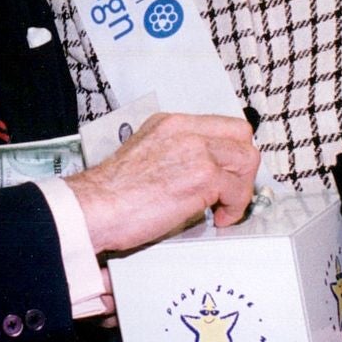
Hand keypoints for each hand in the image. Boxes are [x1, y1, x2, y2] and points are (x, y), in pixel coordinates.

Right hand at [66, 111, 258, 255]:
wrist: (95, 207)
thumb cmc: (112, 193)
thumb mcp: (146, 155)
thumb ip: (176, 155)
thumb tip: (199, 173)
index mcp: (170, 123)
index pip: (222, 125)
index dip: (231, 151)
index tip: (228, 171)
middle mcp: (185, 130)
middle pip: (241, 136)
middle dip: (242, 167)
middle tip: (232, 189)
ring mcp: (196, 150)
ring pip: (246, 160)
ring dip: (241, 188)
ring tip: (224, 207)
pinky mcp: (203, 175)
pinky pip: (238, 190)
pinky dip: (234, 208)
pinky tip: (218, 218)